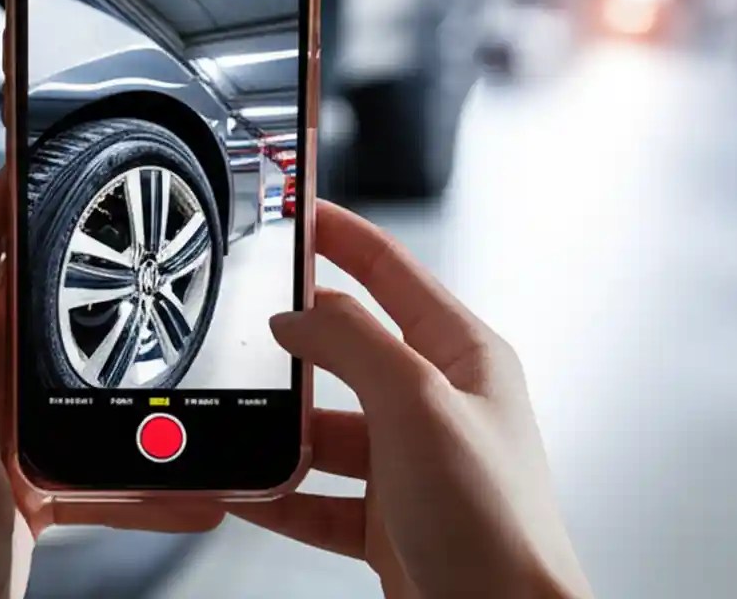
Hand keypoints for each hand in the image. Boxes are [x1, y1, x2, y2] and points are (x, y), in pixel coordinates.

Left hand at [0, 172, 221, 598]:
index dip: (3, 199)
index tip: (42, 152)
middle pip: (35, 301)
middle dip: (82, 264)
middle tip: (139, 232)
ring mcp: (9, 431)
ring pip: (81, 376)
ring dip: (132, 372)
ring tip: (192, 363)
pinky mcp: (35, 476)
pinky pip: (101, 457)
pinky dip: (145, 473)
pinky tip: (193, 493)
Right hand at [232, 202, 592, 598]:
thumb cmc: (496, 526)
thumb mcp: (418, 408)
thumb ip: (353, 347)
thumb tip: (297, 315)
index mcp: (464, 358)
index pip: (393, 272)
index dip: (342, 235)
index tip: (297, 210)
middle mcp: (437, 405)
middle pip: (350, 351)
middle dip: (297, 344)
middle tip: (245, 323)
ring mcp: (409, 463)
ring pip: (325, 427)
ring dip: (282, 429)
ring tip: (239, 420)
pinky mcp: (386, 519)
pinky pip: (315, 494)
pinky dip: (279, 492)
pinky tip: (248, 488)